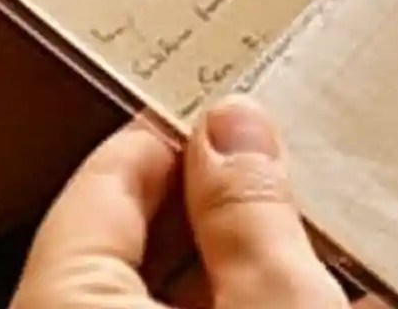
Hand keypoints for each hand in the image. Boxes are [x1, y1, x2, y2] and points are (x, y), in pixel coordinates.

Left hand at [11, 96, 369, 308]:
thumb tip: (237, 129)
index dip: (174, 134)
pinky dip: (247, 305)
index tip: (229, 108)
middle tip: (280, 162)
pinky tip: (331, 292)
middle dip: (219, 200)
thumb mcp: (276, 308)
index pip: (102, 185)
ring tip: (318, 231)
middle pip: (134, 244)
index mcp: (66, 307)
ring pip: (169, 295)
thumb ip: (250, 214)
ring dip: (243, 261)